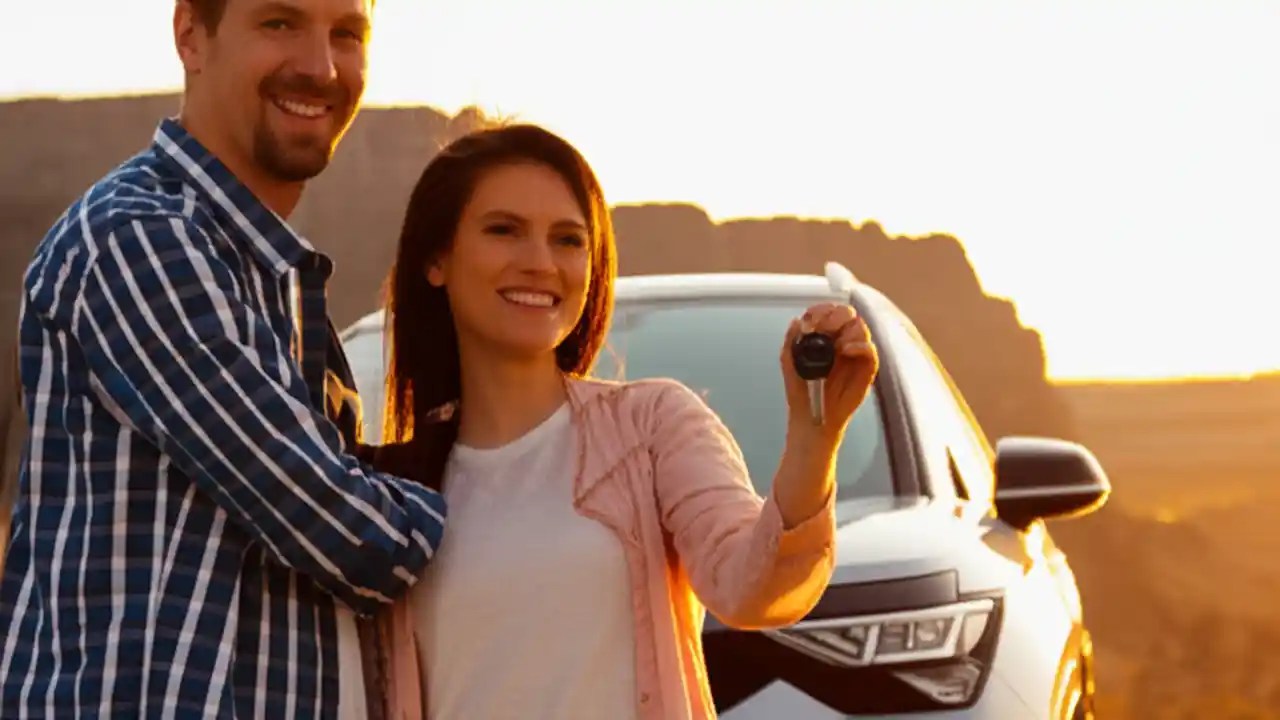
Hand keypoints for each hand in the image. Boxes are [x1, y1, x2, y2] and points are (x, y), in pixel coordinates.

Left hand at [779, 302, 879, 439]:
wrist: (811, 417)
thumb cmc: (802, 389)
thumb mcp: (789, 361)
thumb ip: (791, 339)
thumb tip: (797, 320)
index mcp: (824, 334)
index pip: (829, 310)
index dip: (821, 310)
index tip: (811, 321)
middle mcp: (842, 339)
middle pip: (847, 313)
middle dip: (834, 318)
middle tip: (823, 331)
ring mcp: (855, 352)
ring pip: (860, 327)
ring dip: (846, 331)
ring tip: (833, 346)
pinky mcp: (866, 368)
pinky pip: (871, 349)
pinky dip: (859, 345)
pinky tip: (844, 351)